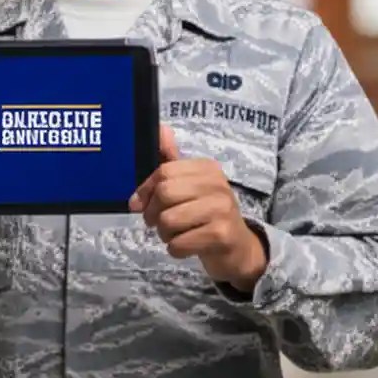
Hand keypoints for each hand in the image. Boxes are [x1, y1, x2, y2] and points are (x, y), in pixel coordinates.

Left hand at [129, 125, 267, 292]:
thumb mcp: (190, 186)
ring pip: (168, 221)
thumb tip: (160, 129)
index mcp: (207, 168)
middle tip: (158, 223)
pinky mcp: (222, 235)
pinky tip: (187, 246)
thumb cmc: (207, 215)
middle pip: (164, 194)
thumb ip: (171, 162)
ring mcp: (222, 209)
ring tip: (175, 235)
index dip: (145, 190)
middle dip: (153, 214)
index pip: (164, 172)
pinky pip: (179, 243)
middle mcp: (217, 184)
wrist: (238, 248)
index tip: (139, 204)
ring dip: (164, 234)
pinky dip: (175, 249)